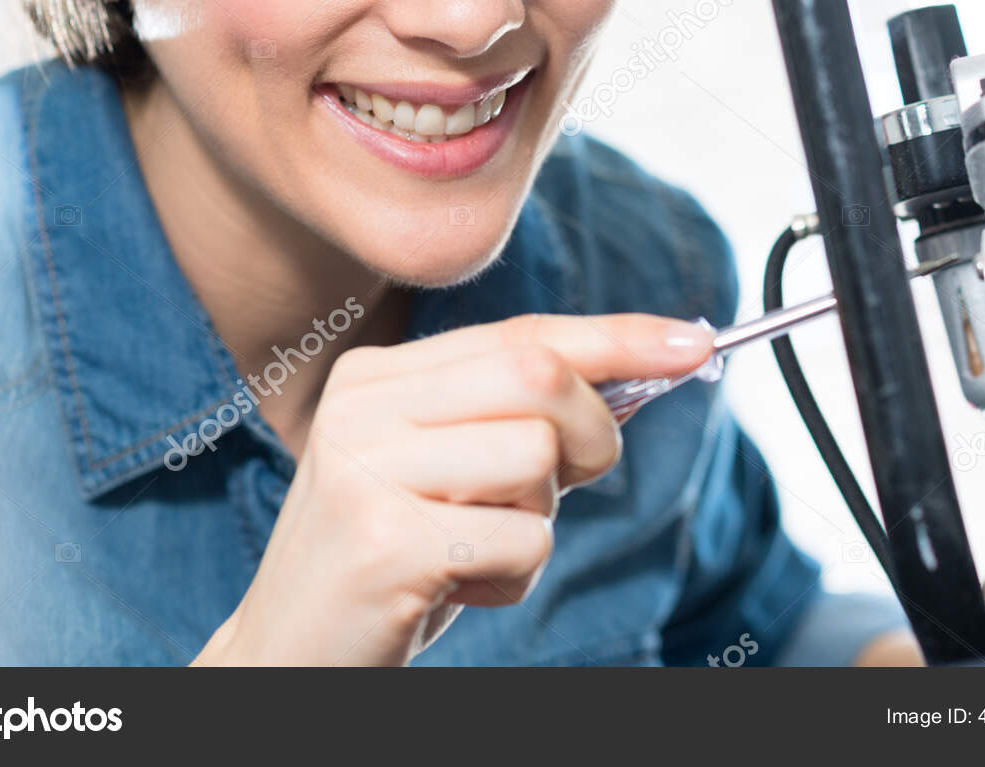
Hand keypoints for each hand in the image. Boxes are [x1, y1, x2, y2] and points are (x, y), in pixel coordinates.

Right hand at [192, 312, 714, 665]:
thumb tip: (641, 374)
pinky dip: (512, 577)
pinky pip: (523, 541)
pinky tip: (454, 586)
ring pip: (537, 459)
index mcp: (377, 375)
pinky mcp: (383, 540)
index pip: (521, 333)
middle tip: (565, 486)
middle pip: (539, 377)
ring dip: (536, 521)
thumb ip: (520, 417)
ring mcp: (366, 468)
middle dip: (590, 434)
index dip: (617, 337)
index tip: (694, 343)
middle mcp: (362, 405)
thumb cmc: (391, 557)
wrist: (290, 650)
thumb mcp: (449, 470)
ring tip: (473, 546)